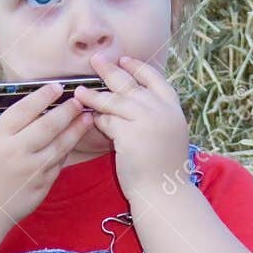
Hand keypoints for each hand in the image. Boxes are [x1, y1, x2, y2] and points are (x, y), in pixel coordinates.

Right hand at [0, 80, 92, 230]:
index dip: (43, 96)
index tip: (57, 86)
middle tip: (79, 100)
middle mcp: (17, 151)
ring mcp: (32, 170)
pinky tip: (73, 142)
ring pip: (60, 145)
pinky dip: (66, 152)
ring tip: (88, 117)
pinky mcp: (41, 186)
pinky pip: (57, 165)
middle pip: (49, 124)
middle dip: (67, 110)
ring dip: (76, 130)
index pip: (25, 109)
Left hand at [73, 52, 189, 199]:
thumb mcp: (167, 135)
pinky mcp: (130, 134)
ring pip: (116, 101)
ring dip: (95, 95)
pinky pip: (108, 121)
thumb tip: (131, 101)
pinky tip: (88, 118)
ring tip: (79, 90)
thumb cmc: (163, 170)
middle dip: (112, 70)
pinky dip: (98, 119)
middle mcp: (162, 110)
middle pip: (132, 84)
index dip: (139, 68)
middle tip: (96, 59)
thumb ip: (155, 115)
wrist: (164, 193)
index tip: (125, 59)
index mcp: (173, 109)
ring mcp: (147, 120)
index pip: (155, 79)